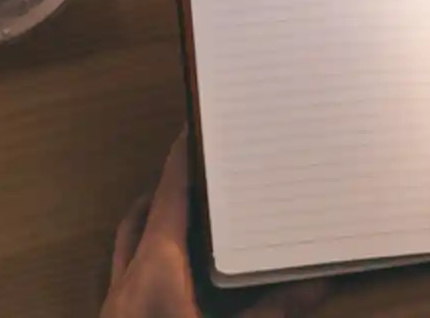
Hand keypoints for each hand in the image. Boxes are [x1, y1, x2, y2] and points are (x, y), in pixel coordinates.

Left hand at [102, 131, 326, 317]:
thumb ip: (273, 312)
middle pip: (141, 216)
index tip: (192, 130)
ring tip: (180, 219)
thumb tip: (316, 286)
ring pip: (124, 247)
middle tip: (199, 178)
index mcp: (156, 268)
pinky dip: (140, 262)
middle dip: (166, 191)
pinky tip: (165, 279)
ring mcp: (113, 304)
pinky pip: (121, 277)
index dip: (180, 160)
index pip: (169, 196)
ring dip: (148, 225)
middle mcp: (127, 278)